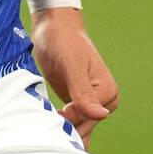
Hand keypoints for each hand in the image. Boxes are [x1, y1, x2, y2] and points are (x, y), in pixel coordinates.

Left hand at [29, 6, 117, 146]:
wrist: (52, 26)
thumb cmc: (61, 39)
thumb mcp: (70, 64)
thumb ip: (83, 91)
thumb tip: (102, 115)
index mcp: (108, 93)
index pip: (86, 120)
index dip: (67, 117)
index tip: (52, 107)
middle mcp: (104, 101)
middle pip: (82, 128)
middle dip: (63, 126)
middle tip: (44, 114)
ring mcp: (91, 103)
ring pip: (76, 128)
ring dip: (60, 126)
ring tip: (44, 114)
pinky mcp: (77, 103)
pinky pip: (70, 122)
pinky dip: (59, 123)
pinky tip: (47, 118)